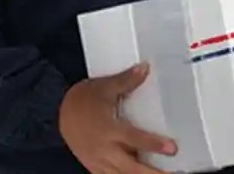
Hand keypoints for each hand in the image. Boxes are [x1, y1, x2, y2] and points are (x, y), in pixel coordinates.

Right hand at [58, 62, 177, 173]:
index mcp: (108, 129)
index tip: (172, 148)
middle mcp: (104, 149)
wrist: (61, 112)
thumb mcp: (105, 87)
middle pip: (131, 168)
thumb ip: (126, 80)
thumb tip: (144, 69)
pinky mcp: (95, 167)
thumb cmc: (82, 100)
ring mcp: (99, 161)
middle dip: (152, 173)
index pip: (135, 139)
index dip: (154, 144)